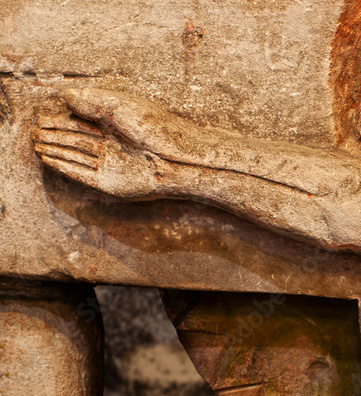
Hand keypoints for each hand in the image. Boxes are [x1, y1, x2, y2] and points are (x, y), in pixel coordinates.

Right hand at [33, 112, 163, 198]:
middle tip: (32, 131)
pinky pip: (80, 175)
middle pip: (75, 139)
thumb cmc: (154, 128)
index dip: (60, 119)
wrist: (176, 158)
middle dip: (53, 135)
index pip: (80, 121)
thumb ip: (91, 102)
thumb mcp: (120, 107)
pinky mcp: (109, 183)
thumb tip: (66, 95)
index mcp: (114, 125)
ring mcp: (109, 164)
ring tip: (35, 144)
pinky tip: (48, 160)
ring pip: (74, 156)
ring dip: (54, 150)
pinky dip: (63, 167)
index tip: (40, 116)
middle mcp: (110, 144)